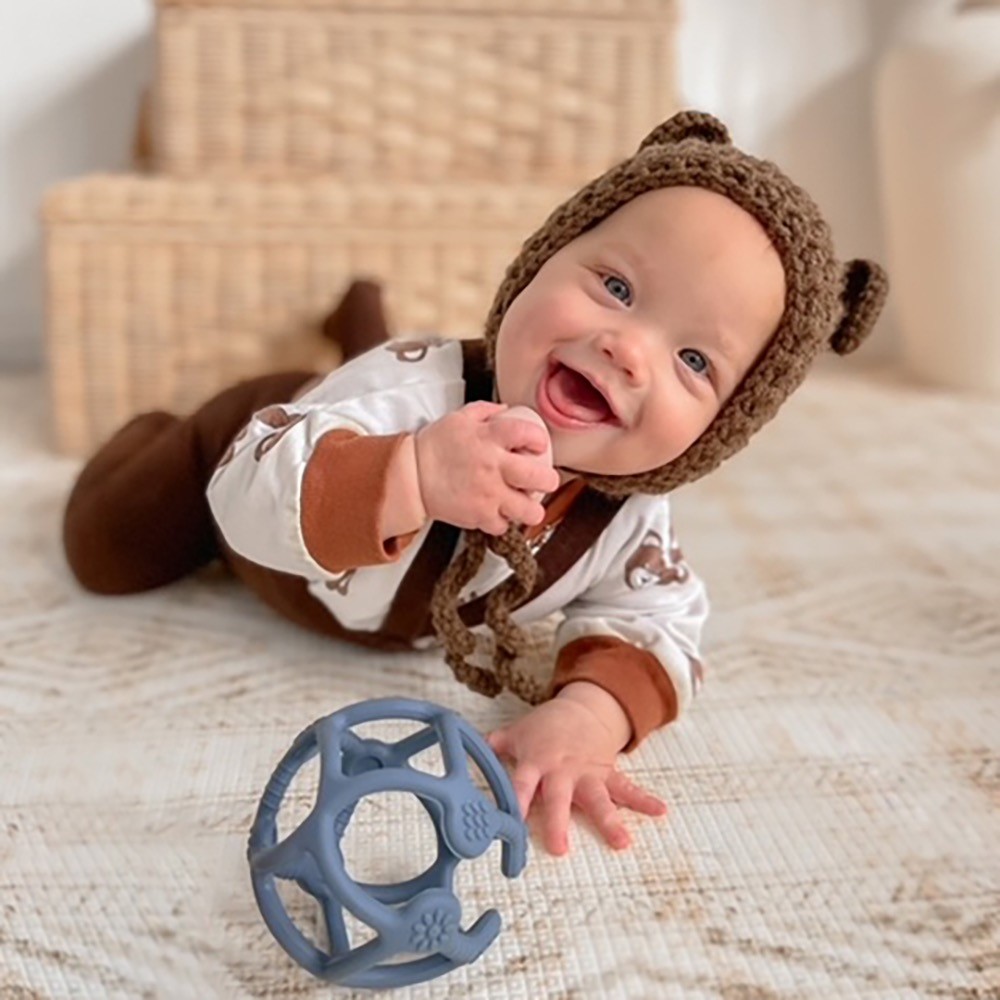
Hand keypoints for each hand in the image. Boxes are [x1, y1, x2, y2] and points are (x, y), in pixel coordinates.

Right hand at [413, 401, 559, 534]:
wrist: (409, 475)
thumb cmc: (433, 447)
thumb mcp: (459, 418)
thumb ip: (486, 411)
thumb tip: (506, 409)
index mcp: (490, 438)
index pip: (530, 435)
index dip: (540, 440)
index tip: (538, 446)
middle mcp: (494, 466)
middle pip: (541, 478)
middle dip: (549, 480)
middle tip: (545, 481)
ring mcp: (489, 494)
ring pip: (529, 510)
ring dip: (531, 508)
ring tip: (526, 504)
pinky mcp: (479, 516)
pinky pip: (504, 526)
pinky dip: (503, 522)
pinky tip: (498, 512)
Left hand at [487, 694, 666, 855]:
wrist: (582, 708)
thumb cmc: (544, 727)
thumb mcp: (517, 733)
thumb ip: (493, 747)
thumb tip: (462, 750)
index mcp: (536, 762)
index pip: (520, 784)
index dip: (513, 802)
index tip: (506, 824)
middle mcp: (562, 771)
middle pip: (559, 798)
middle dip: (558, 822)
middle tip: (560, 848)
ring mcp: (588, 773)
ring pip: (598, 799)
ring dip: (610, 820)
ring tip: (622, 842)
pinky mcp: (608, 774)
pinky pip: (627, 789)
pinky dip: (644, 800)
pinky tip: (660, 811)